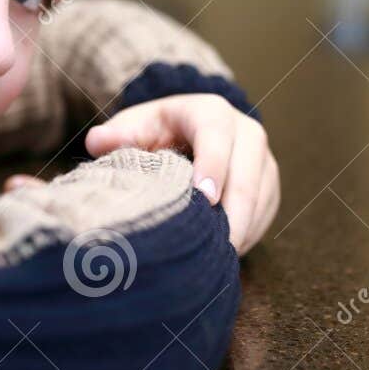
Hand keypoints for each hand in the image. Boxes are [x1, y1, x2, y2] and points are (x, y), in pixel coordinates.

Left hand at [4, 94, 279, 255]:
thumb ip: (116, 135)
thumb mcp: (134, 127)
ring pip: (262, 195)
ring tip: (219, 258)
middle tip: (218, 247)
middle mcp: (245, 130)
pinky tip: (225, 255)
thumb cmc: (155, 132)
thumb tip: (98, 142)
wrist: (188, 130)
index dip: (213, 165)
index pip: (217, 135)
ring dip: (244, 228)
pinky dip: (249, 234)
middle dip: (236, 211)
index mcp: (210, 111)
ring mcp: (263, 157)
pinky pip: (266, 212)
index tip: (205, 200)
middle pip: (249, 171)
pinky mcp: (270, 182)